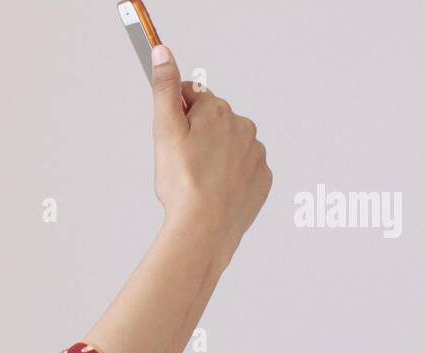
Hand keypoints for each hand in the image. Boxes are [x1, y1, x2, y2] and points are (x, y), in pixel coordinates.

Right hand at [149, 45, 271, 254]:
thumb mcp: (164, 131)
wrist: (205, 229)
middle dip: (196, 137)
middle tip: (180, 164)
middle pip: (212, 122)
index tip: (170, 138)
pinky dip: (228, 178)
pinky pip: (242, 171)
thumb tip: (163, 52)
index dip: (176, 116)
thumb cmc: (182, 183)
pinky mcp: (262, 179)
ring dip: (213, 157)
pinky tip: (213, 192)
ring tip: (197, 181)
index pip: (193, 97)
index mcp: (218, 111)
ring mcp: (255, 154)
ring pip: (229, 146)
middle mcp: (243, 126)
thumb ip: (165, 88)